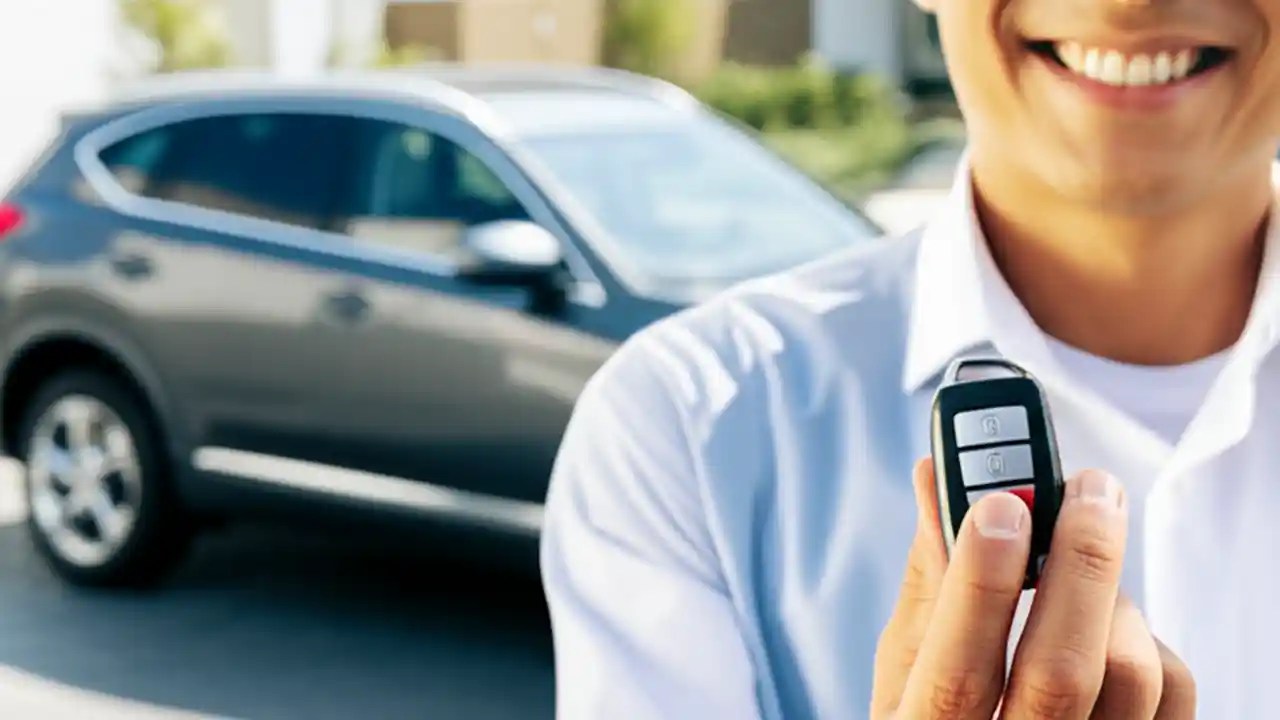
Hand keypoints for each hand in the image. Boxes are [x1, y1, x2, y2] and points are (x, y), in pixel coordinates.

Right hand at [870, 459, 1195, 718]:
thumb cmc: (939, 711)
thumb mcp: (904, 662)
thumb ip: (928, 578)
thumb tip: (936, 479)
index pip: (957, 676)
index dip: (979, 588)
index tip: (1001, 505)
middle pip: (1062, 673)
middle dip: (1080, 563)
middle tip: (1088, 490)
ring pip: (1129, 673)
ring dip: (1108, 596)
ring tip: (1078, 571)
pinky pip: (1173, 689)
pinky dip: (1147, 637)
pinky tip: (1107, 627)